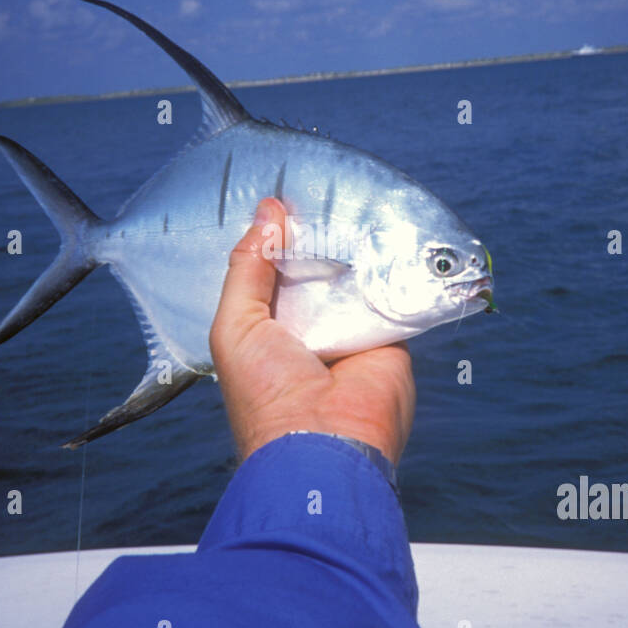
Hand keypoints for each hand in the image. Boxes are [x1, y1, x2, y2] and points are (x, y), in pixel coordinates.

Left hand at [209, 198, 415, 464]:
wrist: (325, 441)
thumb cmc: (266, 392)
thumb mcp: (235, 326)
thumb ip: (246, 269)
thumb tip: (268, 212)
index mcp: (270, 330)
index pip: (274, 274)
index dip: (275, 239)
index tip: (278, 196)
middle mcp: (312, 327)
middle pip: (316, 268)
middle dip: (316, 234)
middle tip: (318, 185)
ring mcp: (353, 328)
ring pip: (355, 273)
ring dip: (352, 243)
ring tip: (350, 194)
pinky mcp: (392, 330)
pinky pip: (392, 287)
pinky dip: (389, 262)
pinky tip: (383, 225)